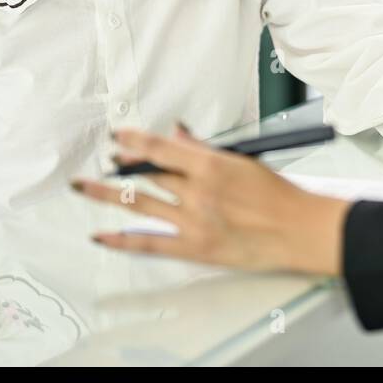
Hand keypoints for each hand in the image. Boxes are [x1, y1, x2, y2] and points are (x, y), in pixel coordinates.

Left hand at [72, 125, 349, 274]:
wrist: (298, 230)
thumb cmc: (278, 196)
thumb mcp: (242, 161)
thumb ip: (204, 150)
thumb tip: (178, 134)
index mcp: (211, 165)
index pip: (161, 147)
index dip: (134, 140)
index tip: (117, 136)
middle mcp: (197, 192)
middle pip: (149, 174)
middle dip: (125, 165)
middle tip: (110, 161)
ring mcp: (193, 221)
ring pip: (139, 203)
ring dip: (107, 194)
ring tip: (85, 188)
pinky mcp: (194, 248)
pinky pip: (149, 243)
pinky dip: (122, 240)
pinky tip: (102, 236)